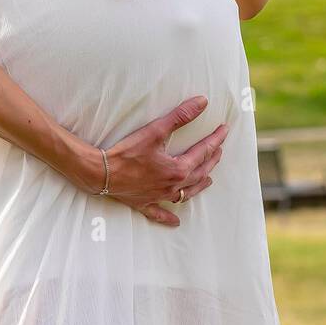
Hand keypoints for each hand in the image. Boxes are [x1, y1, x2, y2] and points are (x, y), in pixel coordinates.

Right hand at [79, 95, 229, 226]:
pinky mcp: (144, 203)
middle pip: (199, 173)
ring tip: (208, 179)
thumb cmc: (127, 153)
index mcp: (178, 169)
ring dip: (199, 185)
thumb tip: (202, 103)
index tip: (224, 130)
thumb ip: (180, 116)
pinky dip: (169, 217)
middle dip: (211, 160)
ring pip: (186, 194)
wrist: (101, 173)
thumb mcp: (155, 131)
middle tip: (219, 149)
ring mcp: (159, 197)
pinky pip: (160, 213)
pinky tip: (176, 222)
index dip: (216, 139)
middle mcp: (172, 186)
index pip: (203, 152)